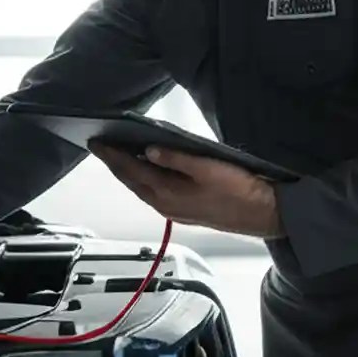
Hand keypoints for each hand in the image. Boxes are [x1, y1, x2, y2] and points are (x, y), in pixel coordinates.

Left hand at [90, 142, 282, 238]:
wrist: (261, 214)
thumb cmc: (238, 189)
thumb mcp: (206, 167)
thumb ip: (176, 159)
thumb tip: (148, 150)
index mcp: (167, 193)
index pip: (131, 170)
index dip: (112, 155)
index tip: (96, 142)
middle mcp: (165, 205)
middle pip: (131, 181)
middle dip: (114, 163)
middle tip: (99, 147)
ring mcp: (174, 210)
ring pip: (142, 189)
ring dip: (128, 172)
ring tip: (117, 156)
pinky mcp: (184, 211)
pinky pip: (154, 193)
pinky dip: (143, 180)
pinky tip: (146, 171)